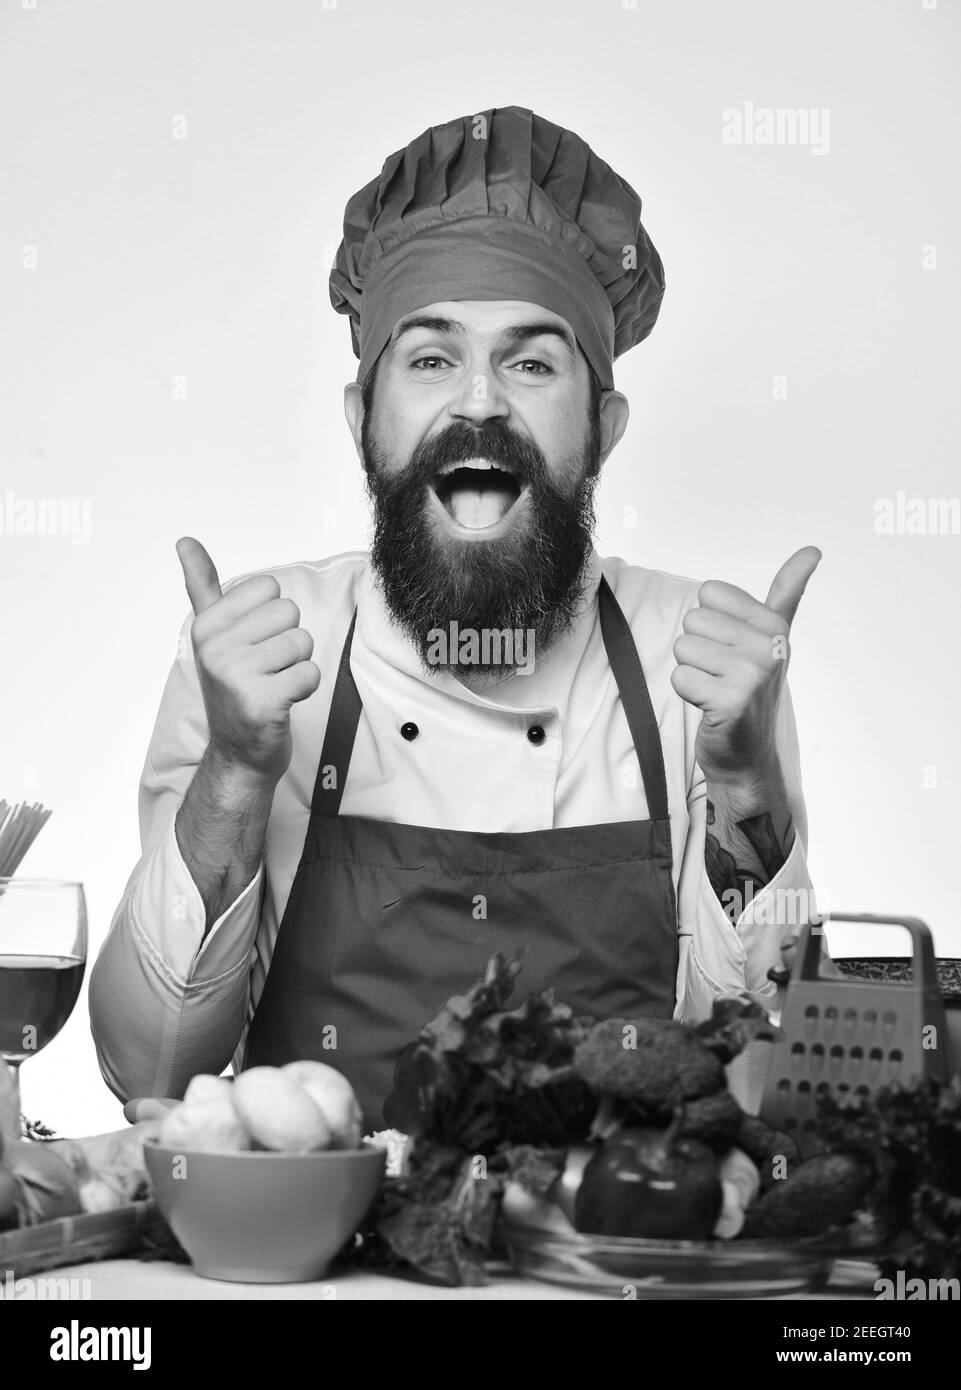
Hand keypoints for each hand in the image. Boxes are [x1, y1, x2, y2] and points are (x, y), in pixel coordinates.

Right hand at [176, 537, 320, 784]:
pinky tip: (282, 701)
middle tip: (266, 669)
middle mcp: (215, 649)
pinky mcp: (262, 703)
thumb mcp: (213, 634)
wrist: (238, 751)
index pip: (269, 587)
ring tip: (273, 684)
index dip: (271, 616)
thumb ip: (203, 586)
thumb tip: (185, 540)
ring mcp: (236, 677)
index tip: (252, 644)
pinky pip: (310, 673)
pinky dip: (305, 688)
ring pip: (302, 642)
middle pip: (289, 612)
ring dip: (296, 665)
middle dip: (288, 641)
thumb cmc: (234, 687)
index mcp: (206, 625)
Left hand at [671, 546, 820, 783]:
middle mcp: (769, 646)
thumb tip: (813, 549)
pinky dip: (688, 695)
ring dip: (692, 672)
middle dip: (698, 649)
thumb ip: (787, 592)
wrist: (747, 754)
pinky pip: (681, 678)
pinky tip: (710, 707)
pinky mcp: (731, 702)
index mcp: (775, 624)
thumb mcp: (774, 637)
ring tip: (716, 690)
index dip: (710, 622)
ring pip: (684, 648)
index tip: (731, 648)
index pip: (710, 593)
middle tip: (721, 675)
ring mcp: (753, 675)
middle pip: (693, 620)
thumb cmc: (752, 690)